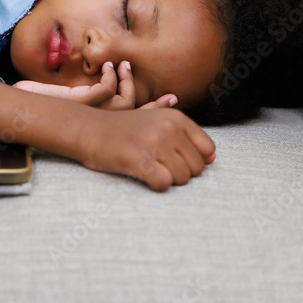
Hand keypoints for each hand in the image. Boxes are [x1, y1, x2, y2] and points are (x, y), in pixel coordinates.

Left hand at [13, 61, 176, 109]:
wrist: (26, 106)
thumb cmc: (50, 104)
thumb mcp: (81, 101)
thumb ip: (97, 96)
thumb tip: (114, 79)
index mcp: (103, 125)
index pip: (136, 123)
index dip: (156, 113)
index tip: (172, 100)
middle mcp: (101, 123)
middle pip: (136, 117)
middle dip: (155, 106)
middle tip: (170, 95)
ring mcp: (92, 114)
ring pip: (125, 103)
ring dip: (127, 82)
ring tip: (123, 67)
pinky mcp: (82, 103)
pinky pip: (106, 90)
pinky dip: (110, 77)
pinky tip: (107, 67)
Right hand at [79, 109, 216, 190]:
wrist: (88, 129)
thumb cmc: (123, 129)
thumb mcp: (156, 121)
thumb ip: (185, 136)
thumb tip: (214, 158)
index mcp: (176, 117)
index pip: (207, 150)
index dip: (193, 160)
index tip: (174, 159)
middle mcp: (169, 128)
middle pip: (196, 168)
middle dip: (180, 172)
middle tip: (157, 165)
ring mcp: (154, 143)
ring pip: (182, 178)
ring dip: (167, 179)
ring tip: (149, 168)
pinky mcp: (139, 160)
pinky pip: (164, 184)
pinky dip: (156, 185)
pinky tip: (142, 175)